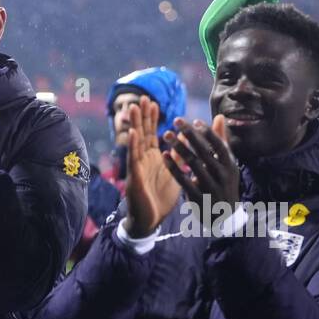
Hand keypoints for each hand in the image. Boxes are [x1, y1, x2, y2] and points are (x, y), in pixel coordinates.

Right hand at [123, 96, 181, 238]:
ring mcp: (137, 167)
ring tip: (133, 108)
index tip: (154, 102)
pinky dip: (133, 146)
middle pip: (142, 133)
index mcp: (153, 157)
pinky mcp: (135, 177)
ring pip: (135, 142)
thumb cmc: (160, 196)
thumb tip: (185, 139)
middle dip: (142, 116)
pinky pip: (134, 159)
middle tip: (143, 98)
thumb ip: (179, 155)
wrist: (151, 220)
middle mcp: (143, 159)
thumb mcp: (174, 172)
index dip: (152, 119)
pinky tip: (134, 134)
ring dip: (134, 125)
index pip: (151, 134)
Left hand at [164, 117, 241, 223]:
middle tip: (175, 120)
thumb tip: (219, 116)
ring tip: (166, 135)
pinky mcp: (198, 198)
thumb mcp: (227, 164)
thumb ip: (221, 140)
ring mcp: (211, 188)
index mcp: (230, 165)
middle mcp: (223, 176)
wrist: (225, 217)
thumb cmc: (224, 183)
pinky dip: (174, 167)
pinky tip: (164, 156)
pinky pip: (184, 181)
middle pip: (204, 152)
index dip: (208, 133)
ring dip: (179, 148)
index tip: (194, 121)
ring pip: (193, 164)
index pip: (219, 145)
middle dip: (189, 135)